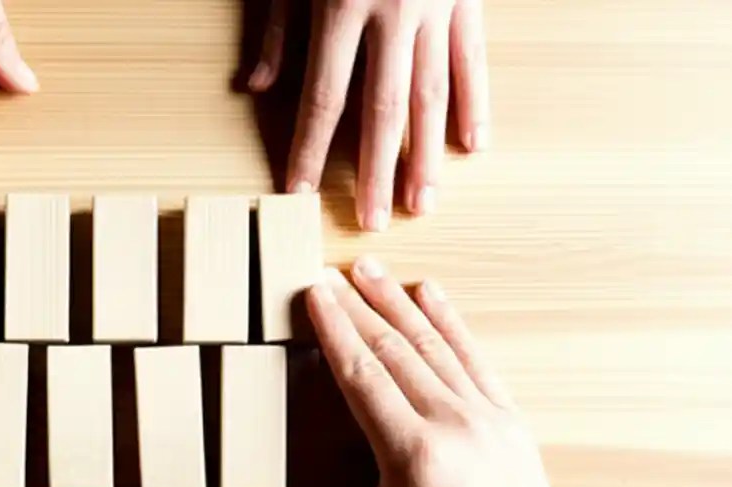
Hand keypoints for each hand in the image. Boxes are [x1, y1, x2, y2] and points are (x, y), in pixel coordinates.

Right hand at [239, 260, 643, 486]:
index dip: (333, 328)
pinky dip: (454, 325)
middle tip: (330, 270)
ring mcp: (489, 421)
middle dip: (359, 305)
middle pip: (396, 348)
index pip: (363, 373)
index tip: (313, 292)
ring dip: (401, 303)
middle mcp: (454, 425)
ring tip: (374, 269)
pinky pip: (477, 362)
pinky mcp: (512, 428)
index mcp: (413, 454)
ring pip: (437, 345)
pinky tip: (436, 299)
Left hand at [247, 0, 489, 228]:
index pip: (323, 97)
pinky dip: (475, 102)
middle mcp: (392, 11)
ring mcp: (435, 6)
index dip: (310, 149)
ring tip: (421, 203)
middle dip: (377, 172)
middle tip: (374, 221)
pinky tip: (471, 145)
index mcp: (340, 6)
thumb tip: (257, 85)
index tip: (301, 191)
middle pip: (383, 109)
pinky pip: (473, 57)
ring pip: (431, 94)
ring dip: (427, 155)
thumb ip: (278, 27)